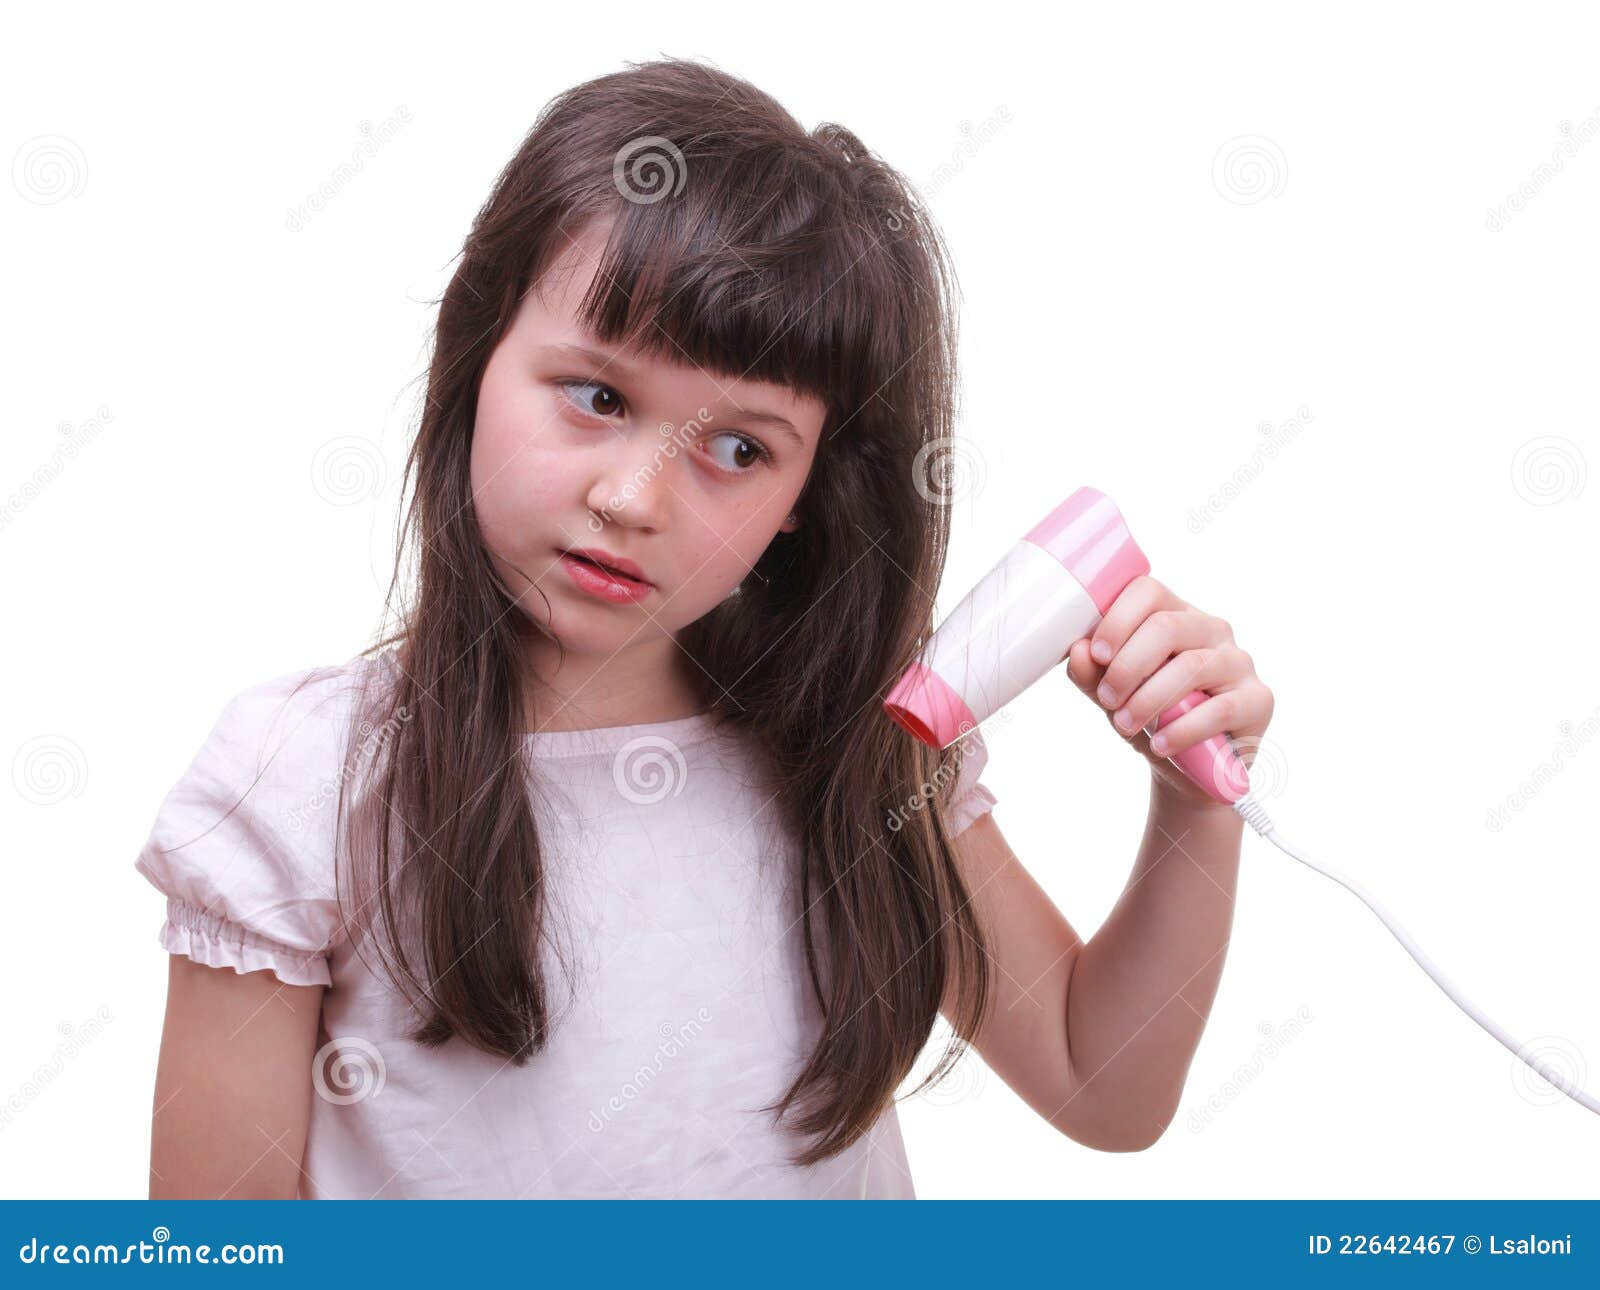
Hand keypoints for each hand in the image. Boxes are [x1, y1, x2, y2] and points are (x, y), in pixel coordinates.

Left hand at [1062, 575, 1273, 806]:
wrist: (1190, 771)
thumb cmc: (1151, 719)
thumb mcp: (1114, 698)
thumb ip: (1094, 674)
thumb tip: (1078, 651)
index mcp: (1174, 615)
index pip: (1148, 591)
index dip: (1118, 618)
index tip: (1096, 653)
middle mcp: (1211, 630)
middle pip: (1167, 626)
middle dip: (1128, 665)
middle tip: (1107, 698)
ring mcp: (1238, 662)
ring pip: (1191, 666)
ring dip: (1148, 699)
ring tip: (1124, 725)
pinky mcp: (1259, 699)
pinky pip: (1220, 708)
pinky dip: (1183, 729)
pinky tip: (1160, 746)